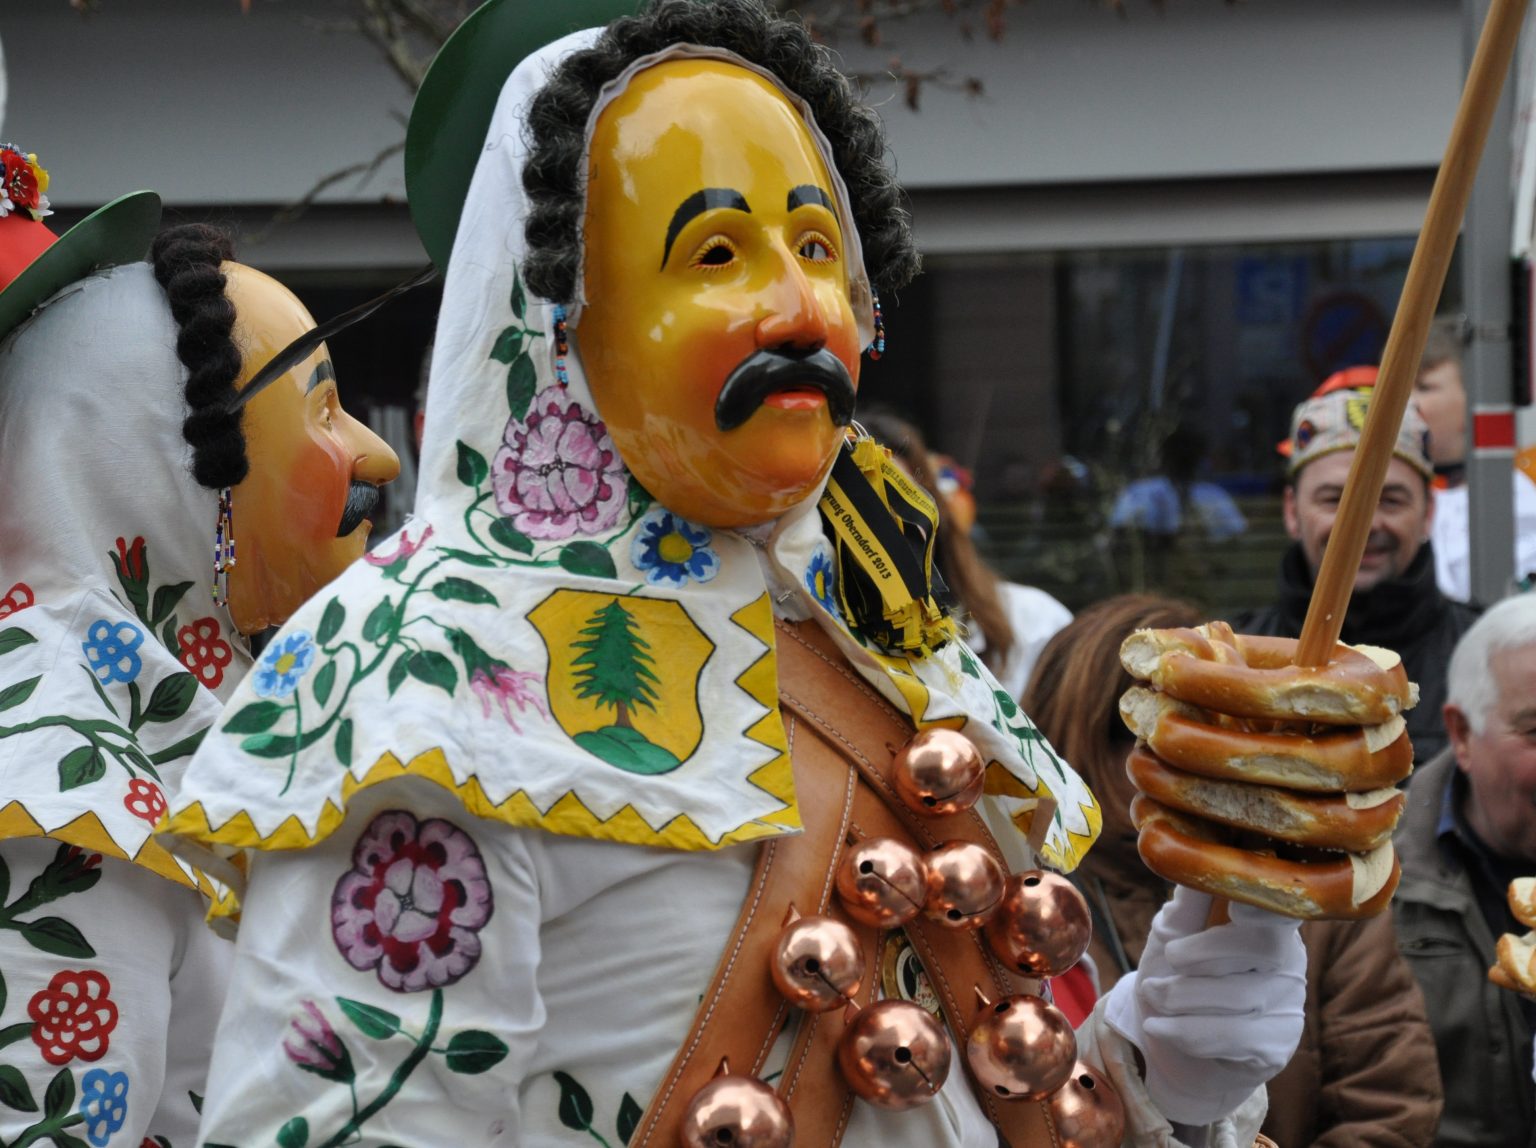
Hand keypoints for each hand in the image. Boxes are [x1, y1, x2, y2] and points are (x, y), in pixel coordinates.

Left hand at [1104, 885, 1305, 1125]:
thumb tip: (1189, 848)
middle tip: (1167, 958)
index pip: (1277, 905)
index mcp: (1263, 919)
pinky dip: (1188, 1031)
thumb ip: (1188, 902)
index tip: (1237, 903)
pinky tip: (1159, 1026)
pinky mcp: (1277, 1042)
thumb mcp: (1172, 932)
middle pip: (1262, 946)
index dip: (1264, 902)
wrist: (1168, 1036)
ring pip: (1243, 996)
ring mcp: (1288, 1002)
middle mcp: (1287, 957)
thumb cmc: (1175, 971)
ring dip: (1184, 997)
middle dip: (1204, 954)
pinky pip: (1237, 1036)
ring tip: (1152, 993)